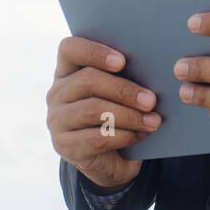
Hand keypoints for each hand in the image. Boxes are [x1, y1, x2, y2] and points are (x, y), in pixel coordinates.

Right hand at [47, 36, 162, 191]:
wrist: (110, 160)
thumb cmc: (117, 115)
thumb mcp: (116, 93)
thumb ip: (124, 78)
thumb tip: (152, 70)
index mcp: (67, 71)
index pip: (69, 49)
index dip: (94, 51)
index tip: (122, 61)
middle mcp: (56, 94)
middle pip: (87, 80)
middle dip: (123, 90)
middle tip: (151, 100)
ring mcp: (57, 121)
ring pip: (93, 110)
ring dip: (129, 115)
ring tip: (153, 120)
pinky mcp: (65, 147)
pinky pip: (97, 138)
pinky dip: (124, 136)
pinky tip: (140, 135)